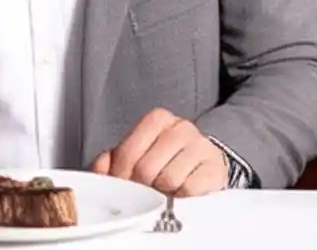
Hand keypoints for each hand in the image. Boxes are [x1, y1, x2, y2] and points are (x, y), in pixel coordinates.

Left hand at [91, 108, 227, 196]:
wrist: (203, 166)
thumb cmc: (166, 160)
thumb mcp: (137, 154)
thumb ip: (111, 159)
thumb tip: (101, 167)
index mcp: (157, 119)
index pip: (128, 153)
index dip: (121, 175)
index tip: (123, 185)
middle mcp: (181, 128)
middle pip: (146, 168)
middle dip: (140, 187)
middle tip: (142, 194)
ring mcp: (202, 147)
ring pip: (168, 180)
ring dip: (162, 193)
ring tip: (163, 192)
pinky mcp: (216, 169)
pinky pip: (189, 190)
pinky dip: (181, 198)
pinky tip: (180, 194)